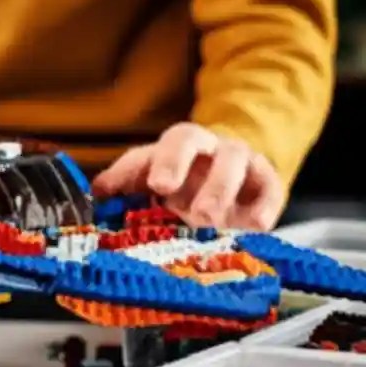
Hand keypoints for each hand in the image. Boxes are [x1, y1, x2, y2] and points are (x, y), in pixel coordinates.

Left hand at [91, 122, 283, 230]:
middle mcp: (207, 148)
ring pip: (234, 162)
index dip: (154, 163)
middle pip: (192, 140)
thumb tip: (94, 195)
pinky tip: (255, 226)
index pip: (162, 145)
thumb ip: (124, 188)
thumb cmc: (186, 186)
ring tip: (207, 219)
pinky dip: (265, 207)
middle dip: (176, 162)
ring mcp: (240, 163)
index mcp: (175, 147)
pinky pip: (270, 189)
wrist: (235, 178)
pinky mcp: (267, 184)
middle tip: (170, 193)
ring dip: (219, 189)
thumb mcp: (152, 185)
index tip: (152, 184)